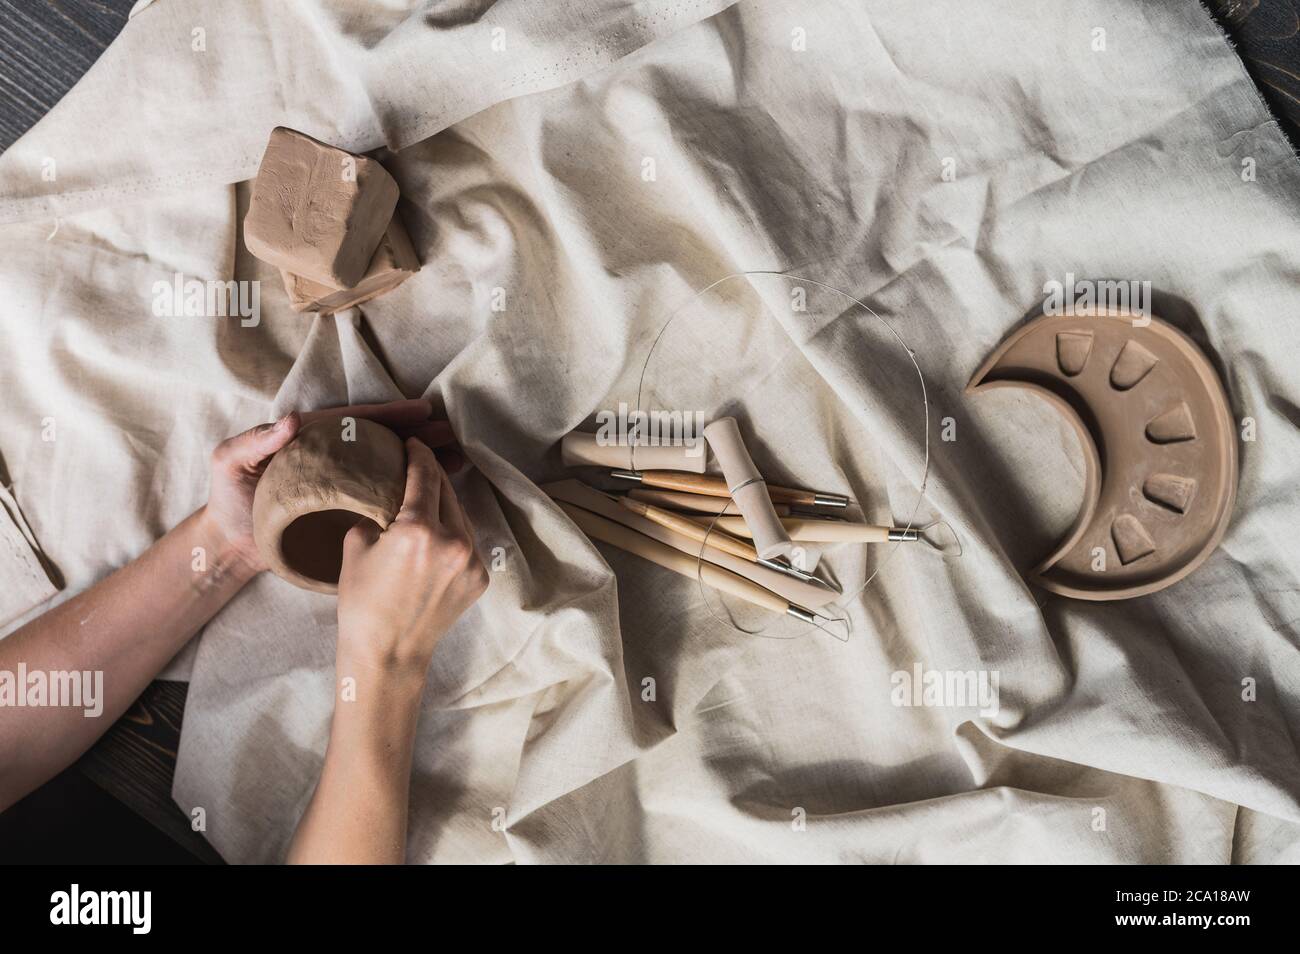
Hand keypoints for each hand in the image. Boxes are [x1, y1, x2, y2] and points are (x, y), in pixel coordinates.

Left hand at [202, 399, 461, 571]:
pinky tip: (440, 495)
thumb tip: (290, 421)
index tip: (422, 410)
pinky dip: (415, 494)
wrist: (231, 546)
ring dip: (427, 463)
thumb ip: (252, 442)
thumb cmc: (228, 500)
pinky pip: (388, 498)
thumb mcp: (229, 463)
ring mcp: (346, 487)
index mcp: (313, 440)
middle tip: (452, 434)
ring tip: (459, 460)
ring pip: (394, 468)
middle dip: (420, 435)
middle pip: (385, 442)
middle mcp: (336, 459)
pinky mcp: (351, 514)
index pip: (357, 422)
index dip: (391, 415)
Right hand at [336, 439, 487, 674]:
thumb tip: (385, 495)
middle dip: (431, 476)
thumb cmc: (362, 604)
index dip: (419, 454)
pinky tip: (435, 535)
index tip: (414, 443)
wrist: (388, 655)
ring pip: (460, 516)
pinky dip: (452, 533)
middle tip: (417, 465)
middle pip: (447, 492)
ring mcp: (472, 561)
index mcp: (419, 530)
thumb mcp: (356, 547)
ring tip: (425, 500)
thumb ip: (376, 512)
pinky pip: (467, 542)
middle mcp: (454, 541)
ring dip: (444, 504)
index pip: (424, 476)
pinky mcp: (480, 578)